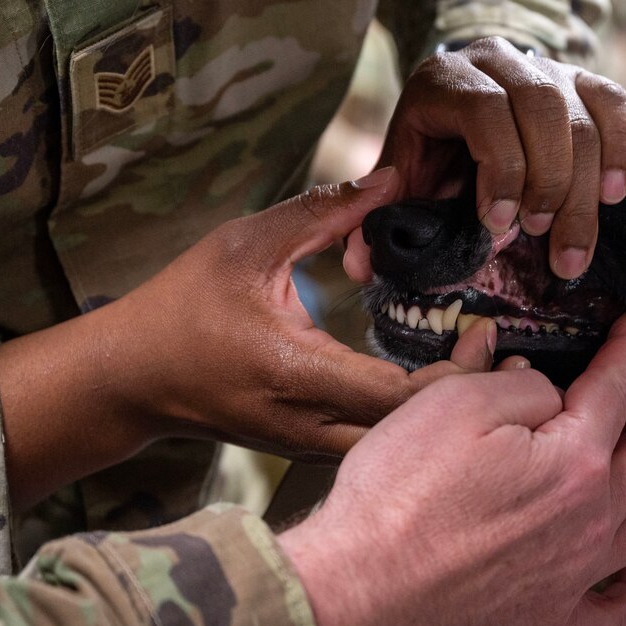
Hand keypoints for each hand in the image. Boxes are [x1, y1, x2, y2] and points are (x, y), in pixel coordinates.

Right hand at [0, 169, 511, 509]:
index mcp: (297, 373)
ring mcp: (307, 447)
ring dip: (441, 412)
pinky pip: (375, 443)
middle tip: (496, 351)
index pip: (403, 398)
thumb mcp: (247, 243)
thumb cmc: (182, 306)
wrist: (129, 379)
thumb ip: (325, 211)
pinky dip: (412, 418)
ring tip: (474, 363)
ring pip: (398, 448)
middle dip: (465, 400)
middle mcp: (309, 426)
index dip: (458, 376)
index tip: (482, 331)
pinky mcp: (306, 450)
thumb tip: (394, 175)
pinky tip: (432, 379)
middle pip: (413, 436)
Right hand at [279, 314, 625, 625]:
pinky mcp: (548, 624)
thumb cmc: (396, 500)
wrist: (356, 599)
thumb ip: (520, 387)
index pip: (618, 388)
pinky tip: (620, 569)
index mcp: (576, 460)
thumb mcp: (453, 403)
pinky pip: (615, 609)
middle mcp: (592, 521)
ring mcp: (575, 579)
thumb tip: (548, 391)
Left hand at [354, 36, 625, 280]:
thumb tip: (357, 264)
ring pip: (580, 112)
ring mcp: (544, 66)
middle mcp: (495, 60)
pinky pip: (613, 104)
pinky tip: (610, 196)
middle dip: (547, 181)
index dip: (500, 166)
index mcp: (442, 79)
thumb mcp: (395, 182)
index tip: (499, 222)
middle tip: (538, 237)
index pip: (483, 108)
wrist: (456, 121)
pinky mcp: (580, 81)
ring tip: (568, 243)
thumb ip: (371, 217)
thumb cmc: (427, 161)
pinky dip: (619, 150)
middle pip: (541, 106)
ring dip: (581, 184)